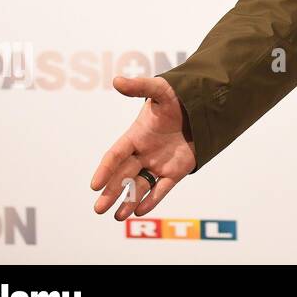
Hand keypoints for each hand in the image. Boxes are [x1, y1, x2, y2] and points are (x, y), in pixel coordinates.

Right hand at [90, 75, 196, 219]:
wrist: (202, 107)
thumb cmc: (178, 98)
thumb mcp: (160, 91)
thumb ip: (140, 87)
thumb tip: (117, 80)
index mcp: (135, 136)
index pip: (115, 155)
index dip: (105, 169)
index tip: (94, 184)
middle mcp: (143, 153)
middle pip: (122, 176)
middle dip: (110, 192)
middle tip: (98, 209)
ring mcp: (158, 163)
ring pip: (139, 186)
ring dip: (128, 200)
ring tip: (118, 216)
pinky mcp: (176, 171)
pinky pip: (162, 188)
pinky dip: (153, 199)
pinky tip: (141, 210)